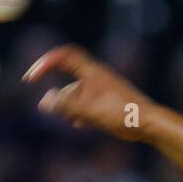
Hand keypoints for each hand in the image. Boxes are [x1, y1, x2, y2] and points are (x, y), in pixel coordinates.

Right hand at [23, 44, 157, 140]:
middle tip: (46, 107)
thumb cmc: (122, 114)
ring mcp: (104, 92)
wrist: (150, 124)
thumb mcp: (89, 111)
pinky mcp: (110, 105)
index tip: (32, 78)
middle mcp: (97, 78)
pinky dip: (81, 114)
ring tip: (72, 120)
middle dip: (58, 96)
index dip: (45, 62)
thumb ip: (66, 106)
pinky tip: (79, 124)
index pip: (64, 56)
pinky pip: (89, 106)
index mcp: (92, 72)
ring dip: (70, 107)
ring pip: (79, 96)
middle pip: (70, 81)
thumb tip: (44, 102)